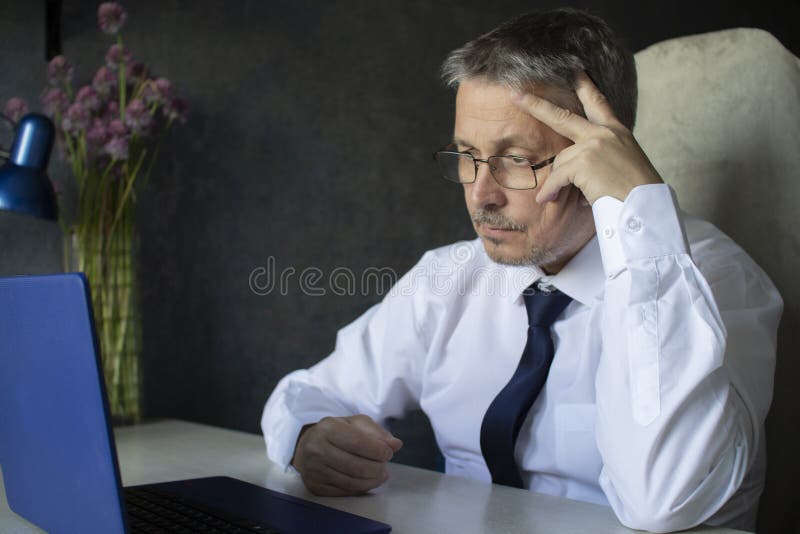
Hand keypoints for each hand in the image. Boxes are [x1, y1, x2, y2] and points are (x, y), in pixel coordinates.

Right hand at [291, 414, 402, 495]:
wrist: (307, 446)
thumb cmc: (336, 432)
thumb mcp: (355, 423)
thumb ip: (377, 432)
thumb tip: (396, 444)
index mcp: (328, 428)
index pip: (359, 443)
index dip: (378, 450)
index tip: (388, 453)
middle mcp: (317, 449)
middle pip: (357, 466)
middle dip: (377, 468)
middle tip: (384, 466)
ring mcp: (314, 470)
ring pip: (352, 482)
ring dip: (372, 481)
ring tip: (380, 475)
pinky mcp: (315, 487)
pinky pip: (345, 492)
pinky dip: (361, 489)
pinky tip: (367, 481)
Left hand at [511, 71, 662, 204]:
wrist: (647, 205)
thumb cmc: (635, 191)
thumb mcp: (622, 165)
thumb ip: (600, 158)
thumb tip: (572, 173)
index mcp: (616, 131)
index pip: (598, 103)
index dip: (585, 85)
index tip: (576, 69)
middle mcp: (604, 133)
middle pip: (562, 116)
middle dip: (535, 105)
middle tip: (516, 96)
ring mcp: (594, 145)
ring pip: (560, 161)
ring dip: (558, 182)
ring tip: (561, 198)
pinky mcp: (584, 161)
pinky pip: (557, 178)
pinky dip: (551, 191)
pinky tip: (548, 200)